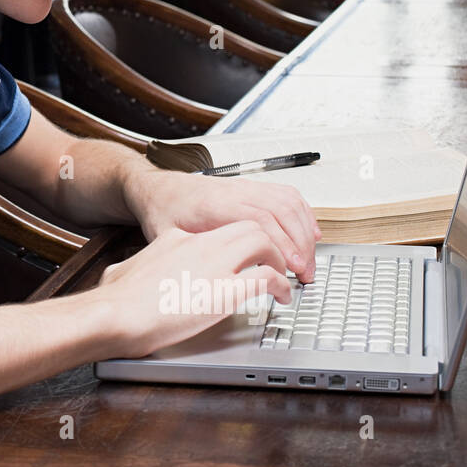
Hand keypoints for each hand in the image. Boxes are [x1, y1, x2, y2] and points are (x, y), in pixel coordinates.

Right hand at [94, 220, 293, 358]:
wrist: (116, 313)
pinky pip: (268, 278)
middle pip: (248, 226)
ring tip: (284, 276)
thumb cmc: (117, 300)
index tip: (239, 258)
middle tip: (274, 261)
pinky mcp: (227, 289)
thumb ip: (133, 268)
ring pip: (264, 243)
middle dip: (267, 243)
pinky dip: (281, 286)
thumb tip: (121, 274)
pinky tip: (281, 298)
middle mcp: (200, 244)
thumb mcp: (124, 271)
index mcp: (177, 239)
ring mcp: (215, 264)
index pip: (216, 230)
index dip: (235, 243)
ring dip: (279, 259)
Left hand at [127, 170, 318, 281]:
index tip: (293, 268)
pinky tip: (309, 233)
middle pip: (281, 213)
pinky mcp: (251, 188)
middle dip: (300, 246)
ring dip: (305, 232)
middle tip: (306, 274)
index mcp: (215, 205)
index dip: (281, 245)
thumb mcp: (171, 238)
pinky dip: (304, 214)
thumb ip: (196, 255)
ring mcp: (245, 188)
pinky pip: (286, 195)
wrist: (157, 189)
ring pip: (288, 203)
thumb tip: (217, 278)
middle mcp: (234, 192)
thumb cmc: (162, 213)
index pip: (260, 221)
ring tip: (309, 261)